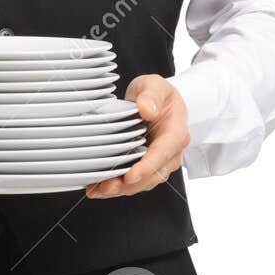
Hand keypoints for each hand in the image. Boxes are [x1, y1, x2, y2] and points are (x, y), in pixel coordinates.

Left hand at [86, 75, 188, 198]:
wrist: (158, 102)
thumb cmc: (158, 95)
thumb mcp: (154, 85)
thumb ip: (152, 95)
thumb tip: (147, 109)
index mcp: (176, 133)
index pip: (163, 153)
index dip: (147, 167)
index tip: (130, 176)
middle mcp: (171, 153)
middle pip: (152, 174)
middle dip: (129, 184)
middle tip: (106, 187)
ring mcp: (159, 162)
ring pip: (142, 182)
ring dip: (121, 189)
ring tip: (98, 190)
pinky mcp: (147, 167)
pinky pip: (134, 181)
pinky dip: (117, 186)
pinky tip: (99, 188)